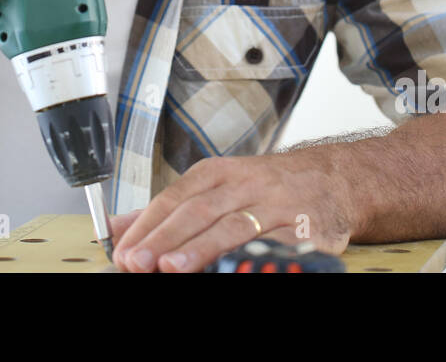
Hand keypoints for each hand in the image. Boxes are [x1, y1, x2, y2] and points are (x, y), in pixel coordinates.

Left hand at [109, 148, 354, 272]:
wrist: (331, 179)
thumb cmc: (263, 188)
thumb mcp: (214, 187)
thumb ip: (166, 210)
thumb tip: (114, 228)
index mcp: (216, 174)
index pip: (174, 199)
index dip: (148, 226)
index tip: (124, 251)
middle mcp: (244, 185)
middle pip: (199, 211)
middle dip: (166, 239)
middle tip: (139, 262)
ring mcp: (275, 206)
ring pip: (234, 227)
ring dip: (202, 249)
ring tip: (174, 267)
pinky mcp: (305, 229)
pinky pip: (276, 245)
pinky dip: (253, 258)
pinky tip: (235, 270)